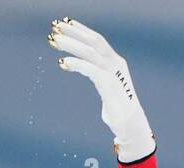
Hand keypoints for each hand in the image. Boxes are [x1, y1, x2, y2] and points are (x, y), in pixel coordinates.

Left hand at [50, 17, 154, 162]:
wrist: (130, 126)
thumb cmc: (117, 110)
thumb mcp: (106, 88)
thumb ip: (98, 77)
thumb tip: (90, 73)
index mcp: (114, 62)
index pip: (96, 40)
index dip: (81, 31)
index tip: (64, 24)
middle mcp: (115, 63)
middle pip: (92, 41)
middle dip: (73, 32)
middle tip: (54, 26)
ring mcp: (113, 73)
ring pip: (89, 52)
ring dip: (70, 44)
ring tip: (53, 40)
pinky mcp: (109, 84)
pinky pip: (90, 69)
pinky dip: (76, 64)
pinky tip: (62, 62)